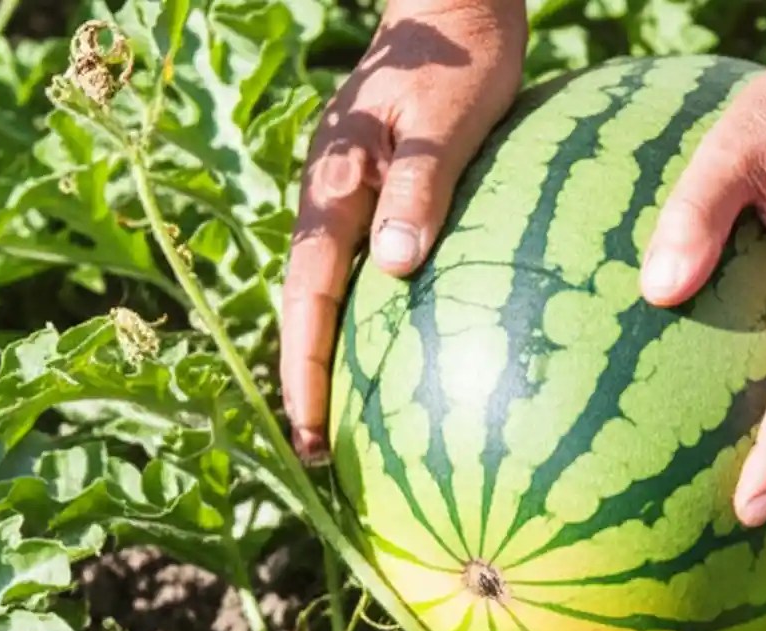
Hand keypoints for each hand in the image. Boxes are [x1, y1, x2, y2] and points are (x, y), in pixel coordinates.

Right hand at [281, 0, 525, 460]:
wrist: (455, 8)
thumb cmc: (462, 61)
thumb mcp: (448, 122)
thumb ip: (418, 187)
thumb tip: (391, 267)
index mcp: (337, 181)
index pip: (308, 289)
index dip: (303, 364)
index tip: (308, 430)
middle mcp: (328, 192)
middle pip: (302, 299)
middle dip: (303, 375)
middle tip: (317, 450)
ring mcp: (345, 191)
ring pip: (323, 285)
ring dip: (324, 351)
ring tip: (340, 417)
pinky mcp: (371, 189)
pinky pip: (352, 263)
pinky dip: (355, 313)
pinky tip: (386, 345)